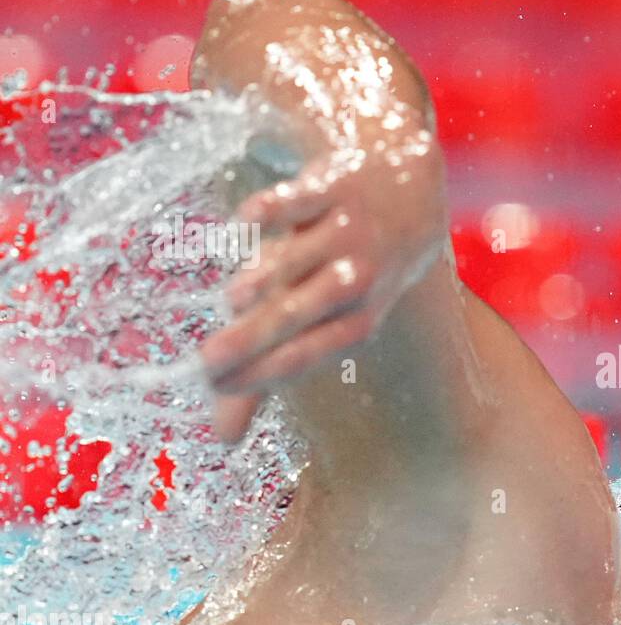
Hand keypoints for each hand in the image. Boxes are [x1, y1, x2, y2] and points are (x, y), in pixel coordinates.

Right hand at [200, 137, 446, 442]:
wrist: (407, 183)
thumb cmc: (350, 267)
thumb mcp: (324, 318)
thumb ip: (268, 374)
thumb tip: (221, 442)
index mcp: (360, 317)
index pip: (315, 351)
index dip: (270, 370)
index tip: (220, 385)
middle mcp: (361, 277)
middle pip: (306, 311)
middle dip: (261, 337)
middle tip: (207, 361)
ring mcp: (351, 229)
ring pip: (308, 256)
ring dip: (271, 275)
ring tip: (233, 299)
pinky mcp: (338, 182)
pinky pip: (308, 196)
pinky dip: (280, 206)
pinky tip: (247, 220)